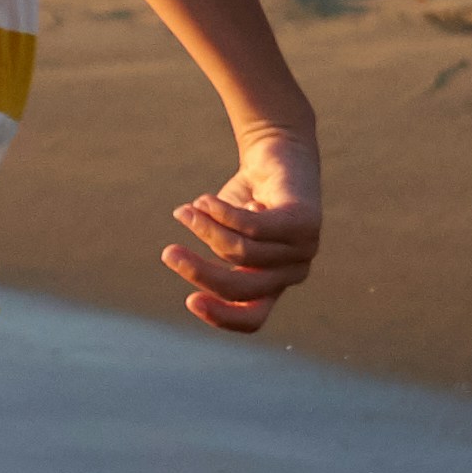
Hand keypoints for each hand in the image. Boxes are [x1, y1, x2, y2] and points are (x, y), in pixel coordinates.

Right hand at [166, 130, 322, 332]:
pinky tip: (203, 201)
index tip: (189, 300)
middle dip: (199, 272)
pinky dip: (220, 214)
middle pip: (241, 288)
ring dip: (204, 230)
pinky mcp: (303, 221)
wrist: (280, 153)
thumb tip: (178, 258)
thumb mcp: (226, 234)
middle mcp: (292, 272)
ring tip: (185, 212)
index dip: (222, 316)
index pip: (253, 319)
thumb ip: (213, 253)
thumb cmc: (247, 197)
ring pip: (241, 252)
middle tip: (168, 253)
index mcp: (273, 284)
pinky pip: (252, 226)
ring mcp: (302, 248)